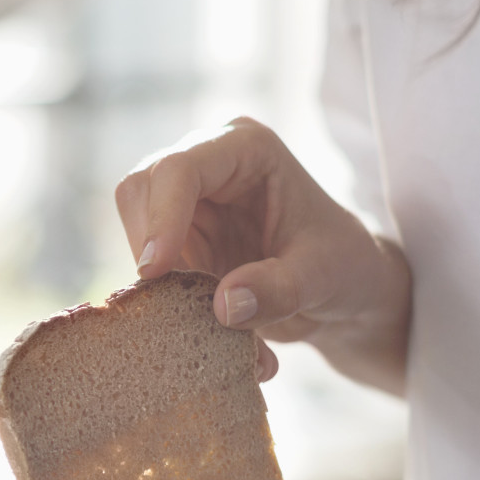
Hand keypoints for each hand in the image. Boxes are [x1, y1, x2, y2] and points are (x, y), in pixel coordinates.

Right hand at [113, 118, 410, 391]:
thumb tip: (224, 306)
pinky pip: (148, 267)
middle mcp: (208, 164)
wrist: (343, 291)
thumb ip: (279, 289)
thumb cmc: (344, 266)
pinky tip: (205, 330)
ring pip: (135, 229)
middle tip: (172, 303)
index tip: (156, 271)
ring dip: (158, 282)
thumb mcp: (324, 278)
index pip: (180, 168)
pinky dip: (166, 302)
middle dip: (149, 248)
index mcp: (247, 149)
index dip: (161, 216)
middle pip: (140, 189)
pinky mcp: (177, 238)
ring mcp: (187, 200)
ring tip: (205, 325)